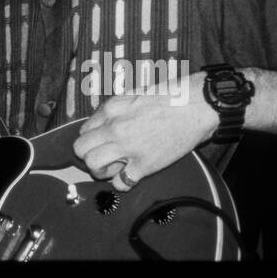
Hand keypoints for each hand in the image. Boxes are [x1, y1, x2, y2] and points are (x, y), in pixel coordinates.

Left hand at [72, 72, 218, 191]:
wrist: (195, 105)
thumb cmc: (169, 96)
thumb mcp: (133, 94)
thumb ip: (113, 109)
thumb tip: (101, 123)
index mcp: (111, 109)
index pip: (83, 131)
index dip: (90, 139)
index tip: (100, 142)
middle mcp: (115, 128)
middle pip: (81, 149)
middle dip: (88, 155)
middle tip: (102, 156)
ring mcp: (128, 148)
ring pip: (93, 166)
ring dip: (101, 169)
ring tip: (114, 166)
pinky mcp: (145, 165)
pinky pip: (120, 183)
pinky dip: (122, 182)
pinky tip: (130, 174)